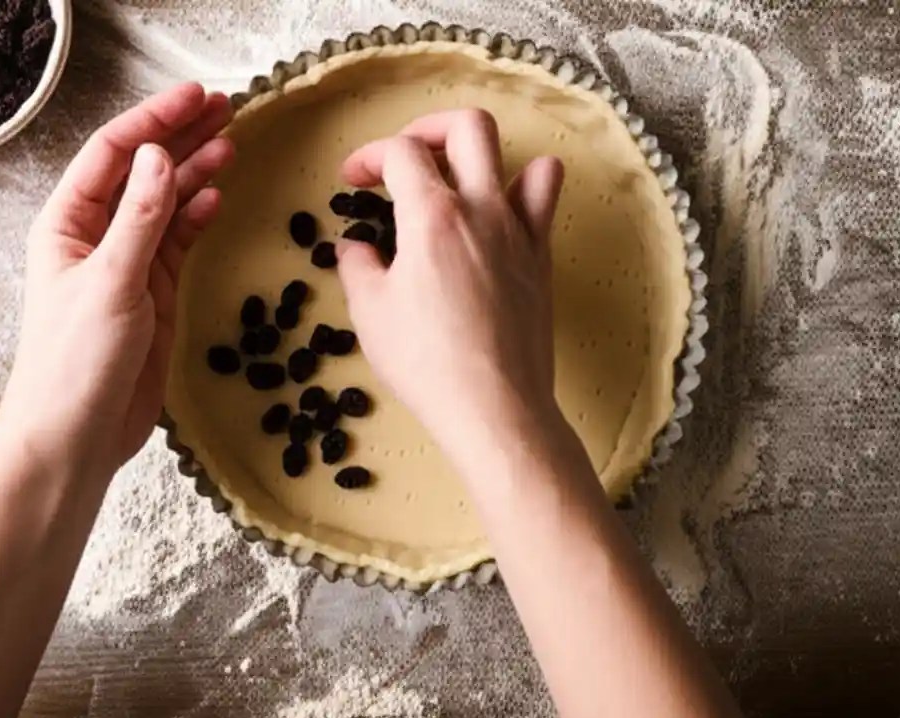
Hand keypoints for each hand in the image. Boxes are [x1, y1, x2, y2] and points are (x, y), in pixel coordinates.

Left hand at [0, 83, 233, 481]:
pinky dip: (196, 218)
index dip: (153, 121)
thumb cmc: (73, 364)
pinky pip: (176, 242)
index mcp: (67, 224)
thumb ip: (139, 219)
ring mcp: (125, 264)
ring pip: (164, 204)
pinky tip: (216, 196)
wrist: (74, 436)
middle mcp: (94, 237)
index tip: (196, 97)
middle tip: (224, 108)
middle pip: (141, 171)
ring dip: (194, 173)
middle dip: (179, 137)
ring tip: (230, 144)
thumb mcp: (110, 283)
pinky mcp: (150, 294)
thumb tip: (159, 157)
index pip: (112, 154)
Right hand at [336, 110, 564, 452]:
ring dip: (481, 154)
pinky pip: (545, 198)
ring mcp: (519, 231)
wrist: (493, 407)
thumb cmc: (426, 363)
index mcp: (431, 216)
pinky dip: (528, 185)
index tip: (353, 179)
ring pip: (516, 155)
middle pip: (466, 127)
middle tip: (404, 158)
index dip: (369, 156)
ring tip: (455, 176)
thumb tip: (356, 248)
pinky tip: (503, 204)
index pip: (400, 153)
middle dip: (428, 129)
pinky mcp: (540, 258)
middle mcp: (481, 210)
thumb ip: (358, 267)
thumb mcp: (369, 314)